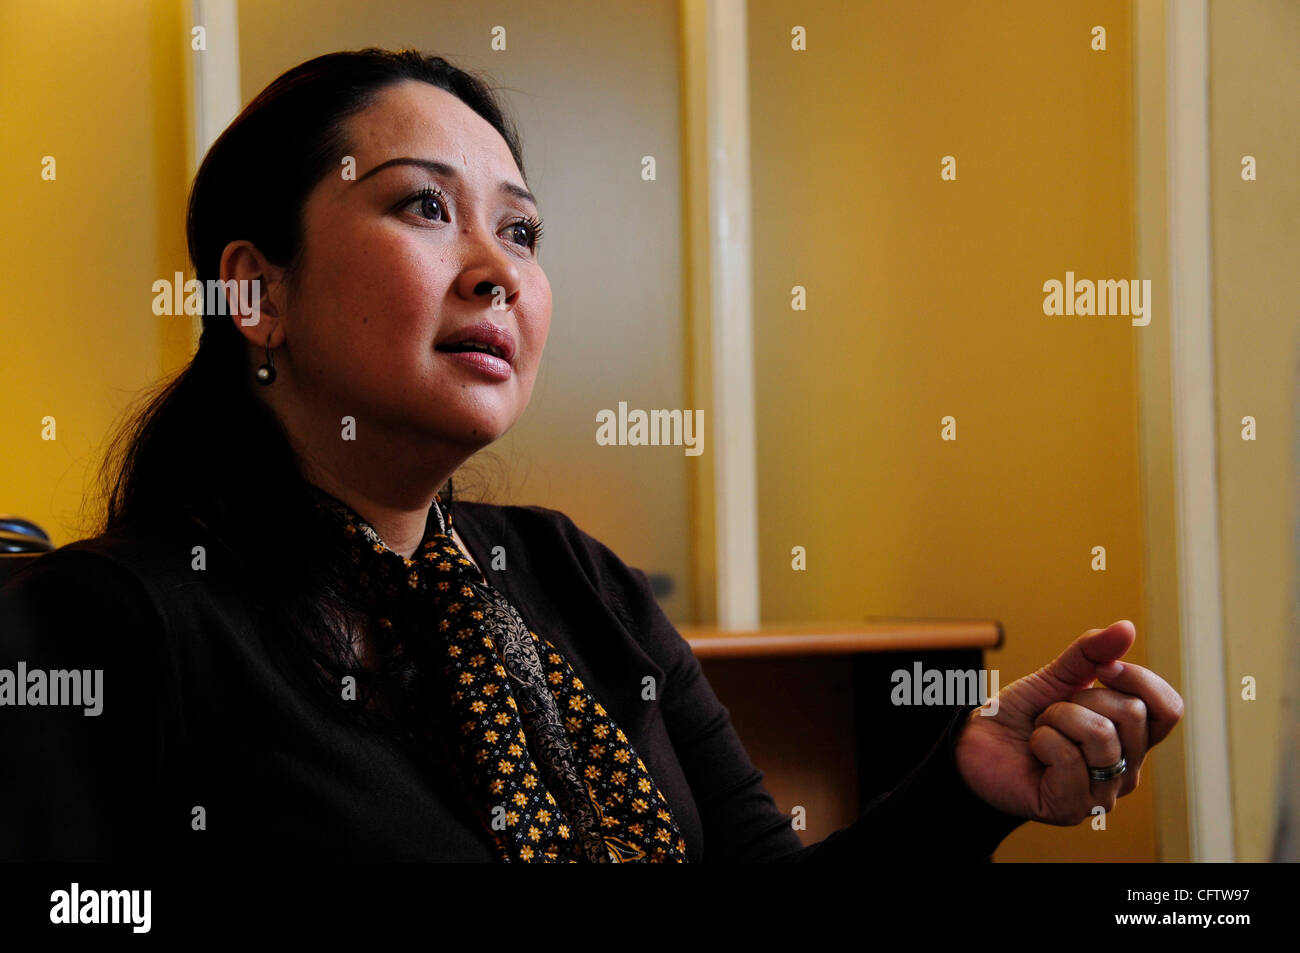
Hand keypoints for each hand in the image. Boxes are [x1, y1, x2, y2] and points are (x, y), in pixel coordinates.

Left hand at [953, 620, 1182, 824]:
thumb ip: (1092, 653)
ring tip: (1042, 730)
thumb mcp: (1057, 676)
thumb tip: (1127, 627)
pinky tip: (1034, 751)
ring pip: (1100, 734)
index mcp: (1131, 739)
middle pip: (1132, 715)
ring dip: (1057, 719)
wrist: (975, 742)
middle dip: (1082, 698)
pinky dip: (1041, 741)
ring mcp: (1102, 794)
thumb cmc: (1022, 715)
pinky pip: (1068, 758)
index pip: (1168, 709)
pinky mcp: (1071, 808)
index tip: (1102, 669)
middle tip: (1054, 712)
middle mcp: (1126, 770)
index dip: (1139, 680)